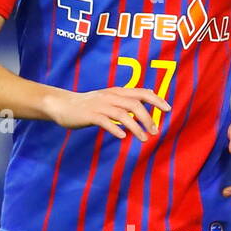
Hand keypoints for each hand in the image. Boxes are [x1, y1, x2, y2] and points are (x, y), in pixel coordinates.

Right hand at [47, 87, 169, 141]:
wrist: (63, 105)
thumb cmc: (88, 105)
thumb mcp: (108, 99)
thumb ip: (125, 101)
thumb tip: (145, 104)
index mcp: (117, 92)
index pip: (141, 92)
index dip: (156, 99)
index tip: (167, 109)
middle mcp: (110, 96)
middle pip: (135, 104)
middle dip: (148, 117)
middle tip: (155, 131)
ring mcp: (100, 106)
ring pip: (123, 114)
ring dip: (136, 127)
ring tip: (144, 139)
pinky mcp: (90, 115)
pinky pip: (105, 121)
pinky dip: (115, 129)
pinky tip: (123, 137)